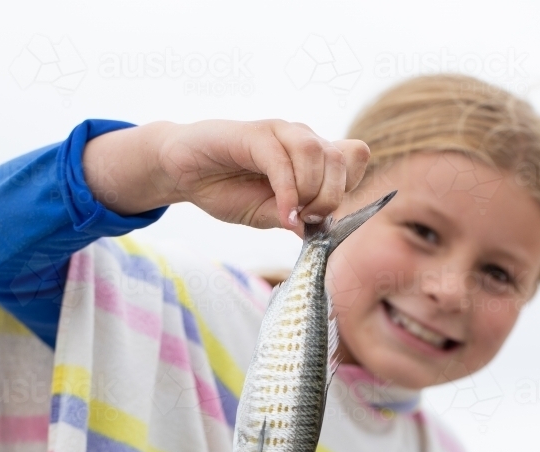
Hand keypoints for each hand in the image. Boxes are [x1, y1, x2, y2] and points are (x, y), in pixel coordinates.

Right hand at [82, 120, 369, 236]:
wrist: (184, 173)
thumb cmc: (226, 190)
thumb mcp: (266, 214)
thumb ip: (294, 219)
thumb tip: (322, 232)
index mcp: (311, 157)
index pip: (355, 157)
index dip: (350, 185)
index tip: (326, 214)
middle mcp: (301, 138)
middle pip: (341, 159)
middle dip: (331, 198)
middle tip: (308, 220)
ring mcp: (280, 132)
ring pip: (317, 154)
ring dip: (311, 192)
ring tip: (293, 215)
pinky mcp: (256, 133)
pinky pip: (282, 160)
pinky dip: (288, 191)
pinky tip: (283, 212)